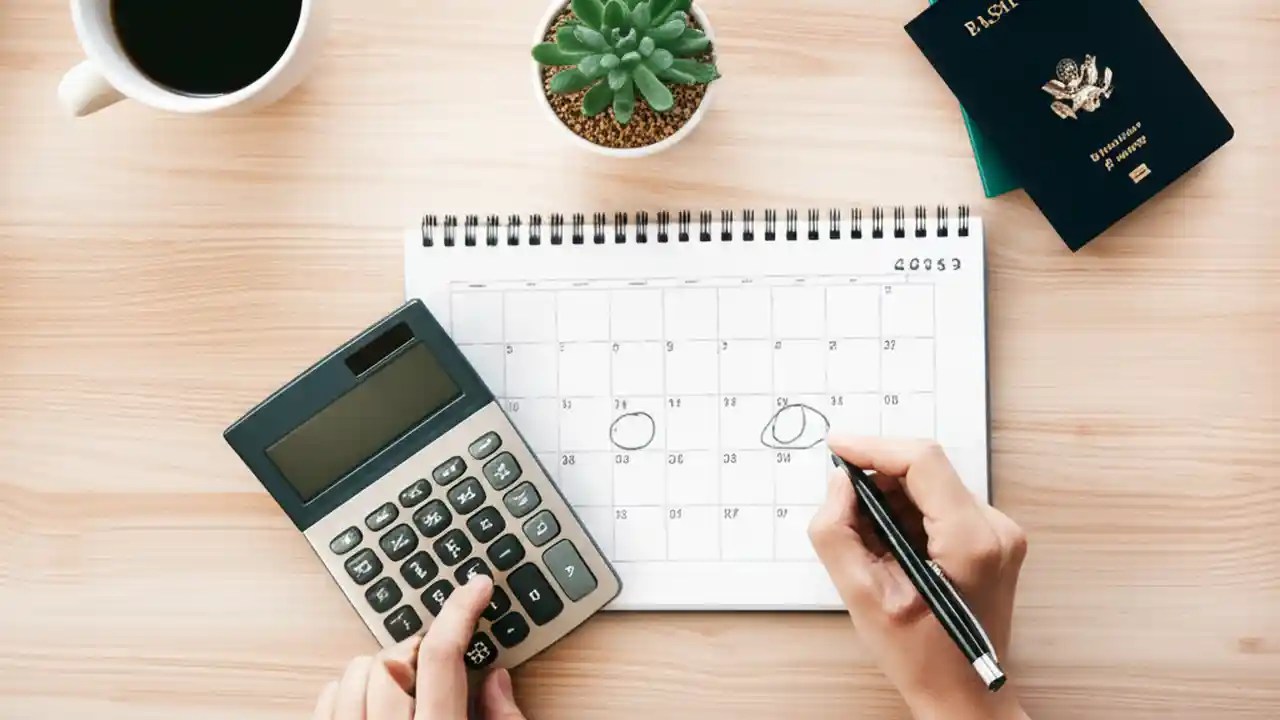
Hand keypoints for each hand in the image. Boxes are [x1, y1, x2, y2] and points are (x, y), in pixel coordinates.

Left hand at [312, 575, 528, 719]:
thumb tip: (496, 680)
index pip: (442, 656)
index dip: (461, 611)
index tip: (476, 586)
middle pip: (392, 658)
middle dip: (417, 649)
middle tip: (436, 662)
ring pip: (353, 673)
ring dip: (382, 669)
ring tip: (406, 689)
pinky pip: (325, 700)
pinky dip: (347, 691)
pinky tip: (372, 704)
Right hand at [809, 436, 1029, 719]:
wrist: (964, 696)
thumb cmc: (923, 659)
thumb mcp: (863, 596)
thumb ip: (838, 532)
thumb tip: (839, 485)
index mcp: (971, 540)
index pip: (922, 460)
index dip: (873, 447)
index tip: (838, 449)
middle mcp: (995, 528)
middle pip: (925, 470)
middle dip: (877, 481)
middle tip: (845, 514)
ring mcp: (998, 533)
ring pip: (929, 487)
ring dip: (890, 502)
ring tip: (869, 546)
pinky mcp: (990, 540)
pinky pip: (939, 506)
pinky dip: (907, 516)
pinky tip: (891, 551)